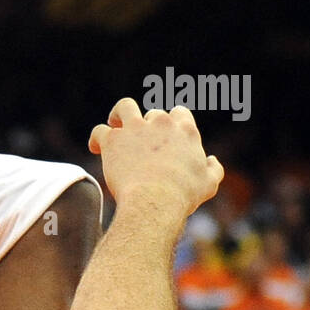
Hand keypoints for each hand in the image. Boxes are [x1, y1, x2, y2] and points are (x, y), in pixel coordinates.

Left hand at [89, 98, 223, 220]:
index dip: (173, 122)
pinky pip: (100, 131)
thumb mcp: (209, 184)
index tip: (167, 135)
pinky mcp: (113, 140)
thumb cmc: (184, 195)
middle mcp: (160, 123)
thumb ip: (213, 168)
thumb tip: (211, 160)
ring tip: (116, 125)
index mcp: (185, 130)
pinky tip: (96, 147)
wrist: (155, 202)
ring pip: (124, 107)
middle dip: (148, 127)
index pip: (180, 113)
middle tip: (142, 144)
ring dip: (119, 114)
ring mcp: (135, 128)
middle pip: (153, 114)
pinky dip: (97, 138)